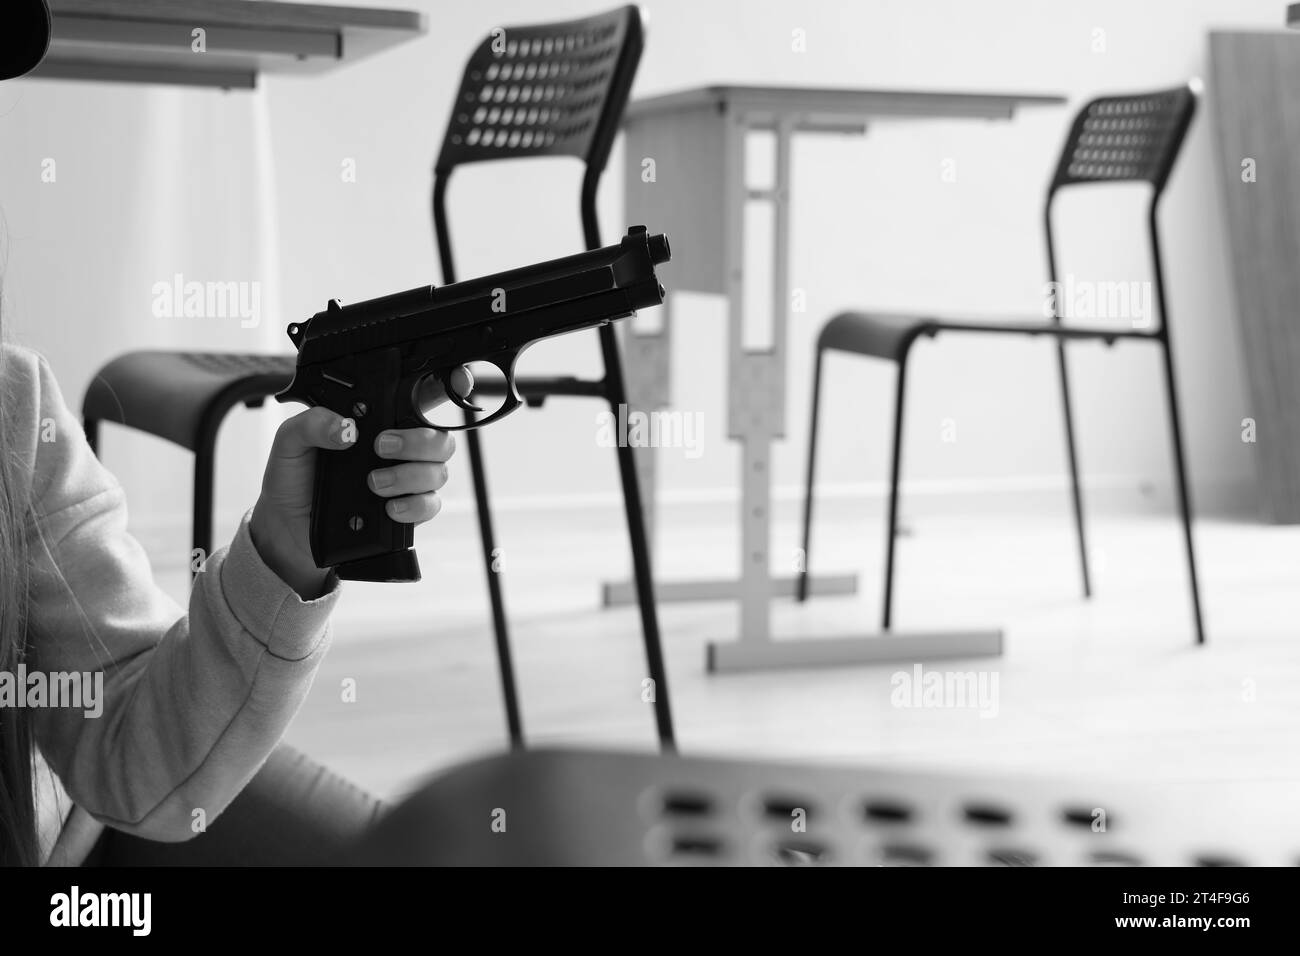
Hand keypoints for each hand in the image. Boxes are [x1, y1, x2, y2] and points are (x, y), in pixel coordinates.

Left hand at [249, 370, 467, 598]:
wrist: (288, 526)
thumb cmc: (294, 478)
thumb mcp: (290, 441)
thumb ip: (313, 423)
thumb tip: (347, 428)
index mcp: (378, 422)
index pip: (422, 398)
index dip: (448, 387)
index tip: (457, 383)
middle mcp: (400, 449)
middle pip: (441, 438)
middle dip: (418, 441)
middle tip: (382, 447)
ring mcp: (407, 481)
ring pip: (438, 472)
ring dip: (409, 475)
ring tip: (373, 483)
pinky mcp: (407, 511)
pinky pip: (430, 505)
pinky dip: (413, 505)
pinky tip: (388, 507)